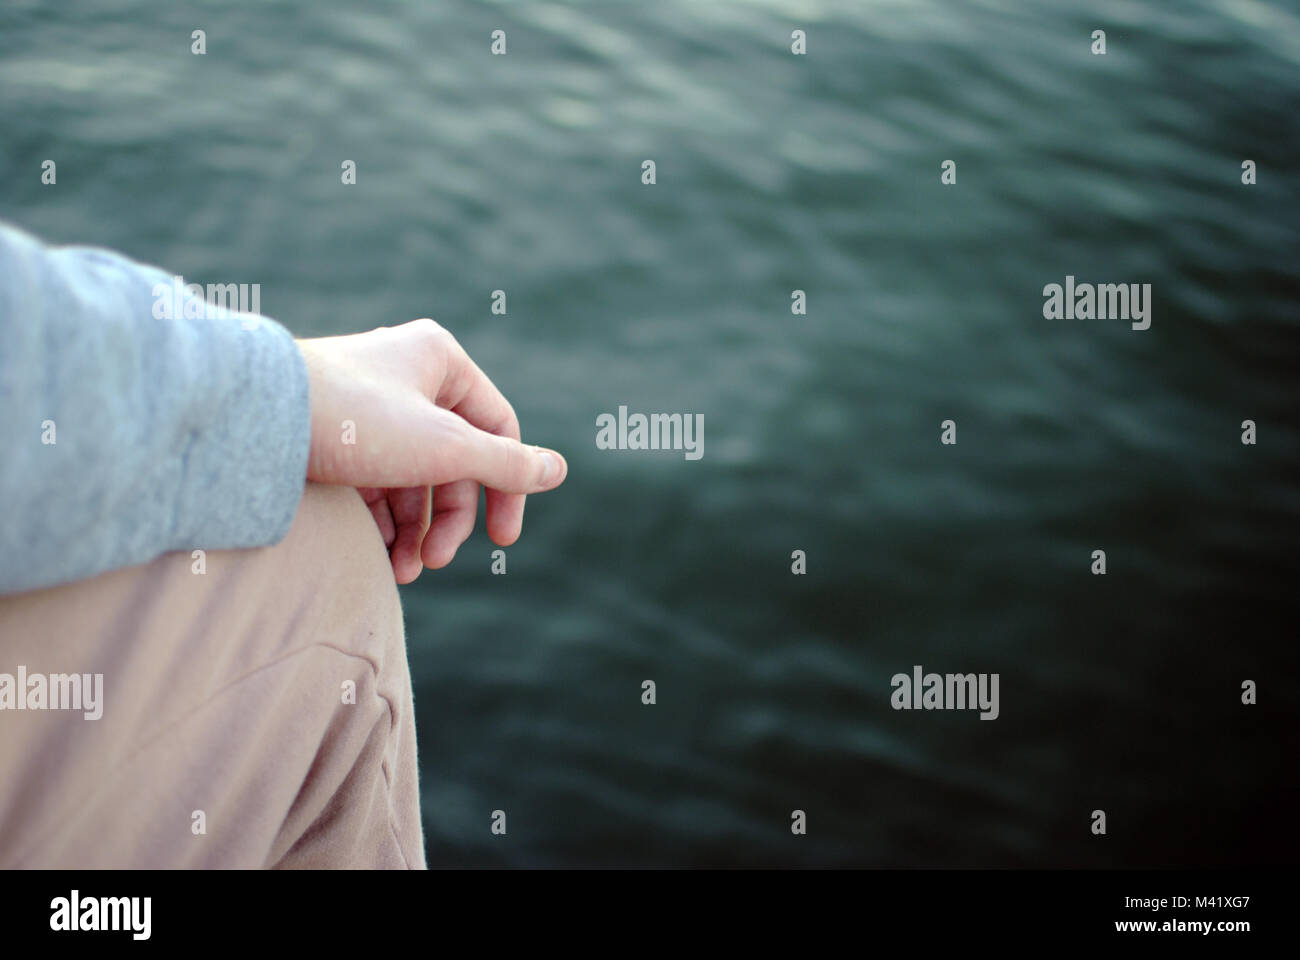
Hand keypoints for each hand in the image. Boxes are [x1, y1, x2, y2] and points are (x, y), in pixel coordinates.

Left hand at [295, 318, 566, 583]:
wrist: (249, 421)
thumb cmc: (352, 420)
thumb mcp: (444, 447)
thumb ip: (504, 464)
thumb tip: (557, 470)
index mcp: (440, 361)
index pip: (498, 429)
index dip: (507, 487)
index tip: (503, 539)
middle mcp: (406, 378)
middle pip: (454, 461)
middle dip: (448, 520)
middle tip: (438, 562)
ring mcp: (367, 409)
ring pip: (412, 479)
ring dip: (415, 532)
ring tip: (401, 571)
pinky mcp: (332, 436)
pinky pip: (374, 484)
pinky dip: (382, 523)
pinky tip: (377, 556)